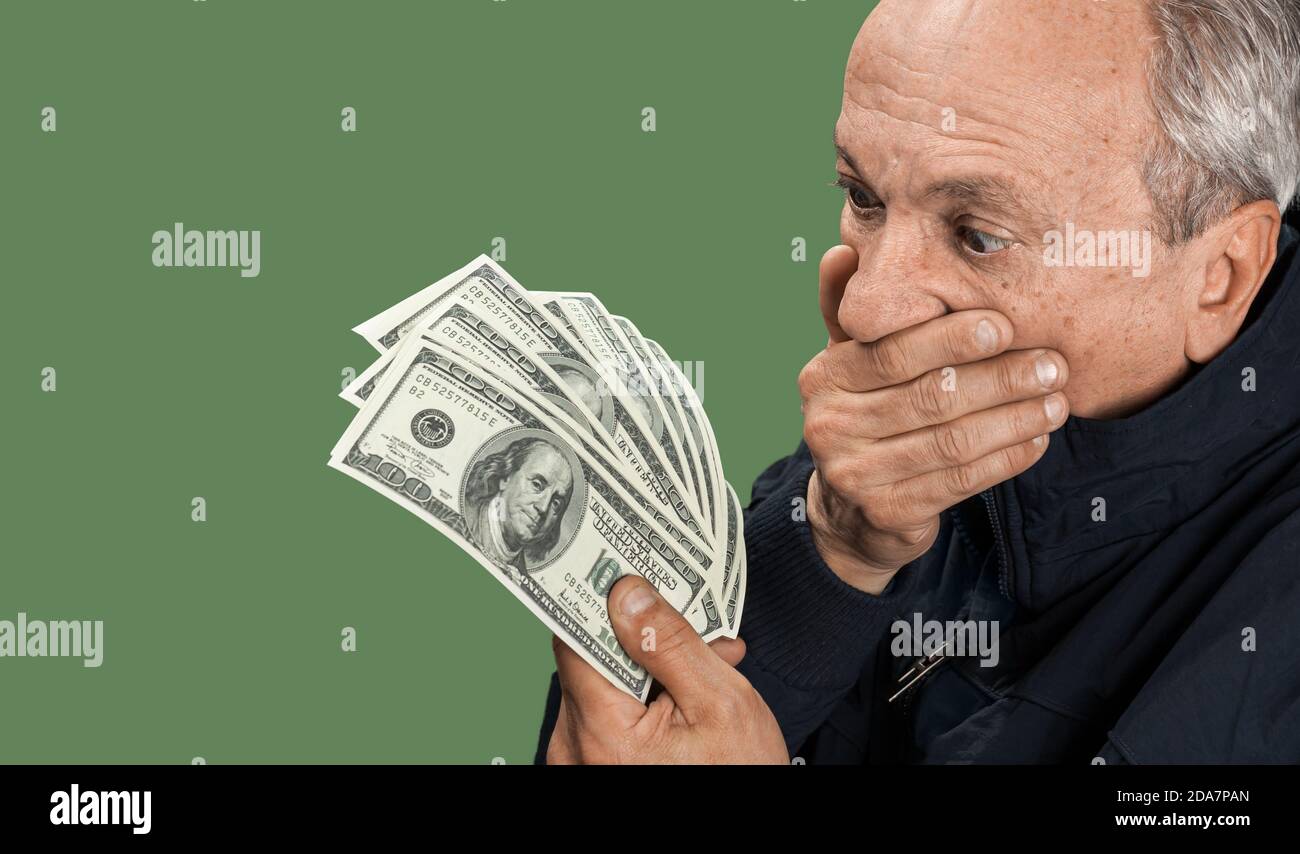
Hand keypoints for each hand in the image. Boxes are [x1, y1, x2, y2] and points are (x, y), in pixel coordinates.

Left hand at [546, 575, 787, 764]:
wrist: (744, 846)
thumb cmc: (739, 782)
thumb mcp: (720, 704)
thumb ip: (669, 643)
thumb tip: (628, 592)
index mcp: (599, 732)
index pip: (575, 637)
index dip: (605, 599)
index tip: (624, 568)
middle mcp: (574, 748)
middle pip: (594, 658)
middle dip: (647, 640)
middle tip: (702, 637)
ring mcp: (580, 760)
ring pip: (606, 682)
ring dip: (653, 668)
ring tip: (708, 672)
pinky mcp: (592, 765)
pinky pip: (610, 712)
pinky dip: (646, 698)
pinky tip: (688, 699)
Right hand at [799, 245, 1069, 593]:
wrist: (850, 507)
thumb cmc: (868, 413)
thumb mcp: (853, 359)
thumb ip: (851, 308)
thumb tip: (841, 249)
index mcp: (823, 376)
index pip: (893, 353)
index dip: (950, 339)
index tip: (1004, 325)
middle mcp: (829, 425)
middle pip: (929, 397)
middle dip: (999, 379)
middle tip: (1053, 364)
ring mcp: (854, 474)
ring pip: (951, 441)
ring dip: (1014, 419)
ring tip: (1057, 401)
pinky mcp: (886, 513)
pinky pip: (960, 481)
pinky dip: (1005, 459)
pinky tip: (1037, 440)